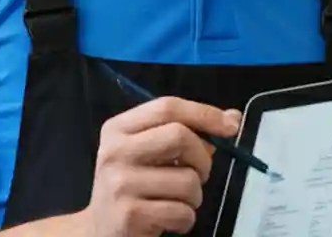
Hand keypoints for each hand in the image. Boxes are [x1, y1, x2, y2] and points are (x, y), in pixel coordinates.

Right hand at [79, 97, 241, 236]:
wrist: (99, 229)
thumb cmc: (131, 185)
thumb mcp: (148, 153)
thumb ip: (186, 132)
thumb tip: (232, 119)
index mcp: (118, 128)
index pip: (166, 108)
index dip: (204, 114)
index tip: (231, 126)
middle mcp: (114, 152)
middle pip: (179, 136)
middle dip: (202, 158)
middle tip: (199, 174)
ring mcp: (120, 184)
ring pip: (188, 180)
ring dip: (195, 196)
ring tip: (178, 201)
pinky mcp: (130, 215)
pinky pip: (182, 212)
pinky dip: (186, 219)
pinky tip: (170, 219)